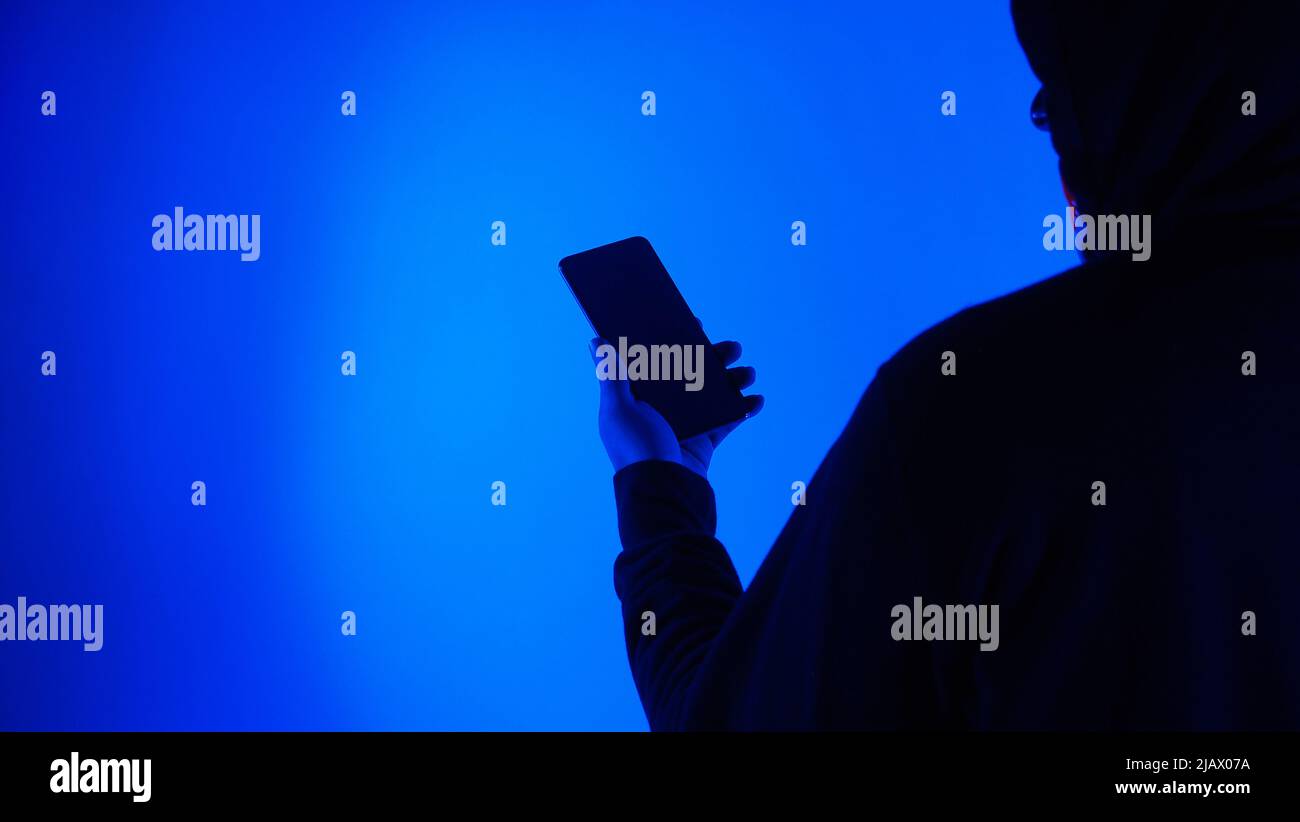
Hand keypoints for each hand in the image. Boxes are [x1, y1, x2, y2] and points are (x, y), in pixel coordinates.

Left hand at [589, 333, 763, 478]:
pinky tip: (756, 399)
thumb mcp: (619, 410)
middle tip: (732, 347)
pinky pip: (727, 420)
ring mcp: (684, 424)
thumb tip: (596, 341)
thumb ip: (611, 376)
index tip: (695, 323)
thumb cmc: (636, 451)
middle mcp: (661, 408)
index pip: (656, 360)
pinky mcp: (703, 441)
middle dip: (714, 357)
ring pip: (713, 393)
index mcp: (638, 397)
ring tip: (748, 372)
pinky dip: (743, 409)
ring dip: (733, 379)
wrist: (663, 492)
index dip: (674, 341)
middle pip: (690, 373)